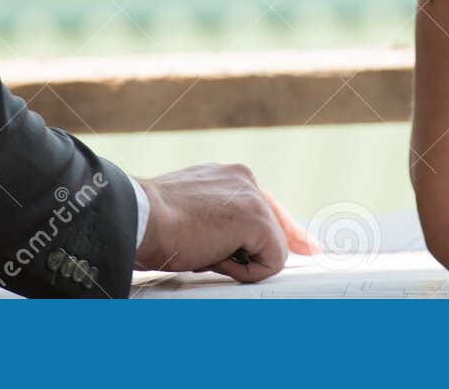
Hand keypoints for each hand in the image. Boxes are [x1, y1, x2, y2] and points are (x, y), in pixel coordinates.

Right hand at [134, 163, 315, 281]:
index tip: (307, 245)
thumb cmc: (155, 223)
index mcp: (227, 177)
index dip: (288, 231)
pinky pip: (271, 261)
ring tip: (206, 253)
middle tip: (306, 254)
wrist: (141, 218)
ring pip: (272, 246)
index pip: (266, 206)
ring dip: (241, 262)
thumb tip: (238, 247)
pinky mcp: (255, 217)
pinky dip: (246, 271)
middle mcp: (243, 179)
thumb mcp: (194, 216)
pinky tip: (216, 259)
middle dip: (281, 248)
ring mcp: (251, 196)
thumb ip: (221, 223)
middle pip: (279, 224)